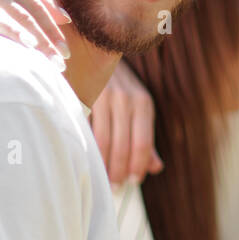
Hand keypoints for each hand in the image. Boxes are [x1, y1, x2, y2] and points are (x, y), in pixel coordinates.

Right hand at [91, 58, 161, 185]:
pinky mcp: (82, 95)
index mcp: (143, 103)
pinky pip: (84, 129)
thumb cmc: (121, 89)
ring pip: (102, 140)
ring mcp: (102, 96)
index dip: (138, 166)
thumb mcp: (138, 109)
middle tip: (115, 187)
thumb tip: (155, 168)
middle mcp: (125, 99)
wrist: (98, 52)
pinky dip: (86, 148)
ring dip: (102, 164)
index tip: (134, 181)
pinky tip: (87, 161)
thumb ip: (145, 138)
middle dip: (119, 170)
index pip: (142, 143)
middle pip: (122, 145)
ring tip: (102, 179)